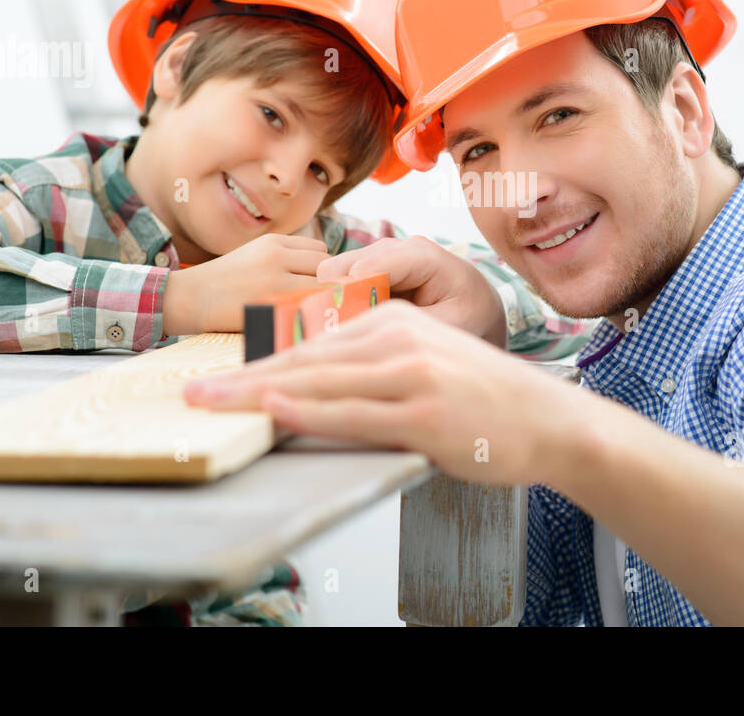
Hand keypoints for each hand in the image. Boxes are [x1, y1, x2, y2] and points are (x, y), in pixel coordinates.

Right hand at [163, 233, 328, 334]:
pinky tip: (305, 319)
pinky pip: (308, 305)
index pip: (319, 250)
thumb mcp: (254, 256)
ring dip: (322, 298)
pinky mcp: (271, 302)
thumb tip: (324, 271)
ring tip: (314, 310)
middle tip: (323, 300)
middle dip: (327, 282)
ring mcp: (275, 279)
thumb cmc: (224, 282)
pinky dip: (312, 312)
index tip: (320, 284)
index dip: (323, 269)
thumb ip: (284, 259)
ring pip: (321, 285)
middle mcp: (277, 255)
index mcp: (273, 242)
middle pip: (325, 266)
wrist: (191, 297)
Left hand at [182, 299, 588, 484]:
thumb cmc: (487, 399)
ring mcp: (412, 375)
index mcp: (396, 323)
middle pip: (306, 358)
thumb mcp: (429, 364)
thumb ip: (377, 368)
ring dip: (260, 393)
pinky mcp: (424, 412)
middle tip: (193, 391)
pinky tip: (278, 409)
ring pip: (321, 381)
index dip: (260, 361)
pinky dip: (311, 410)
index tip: (219, 377)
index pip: (314, 343)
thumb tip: (320, 386)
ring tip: (214, 403)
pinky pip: (355, 411)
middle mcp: (400, 339)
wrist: (550, 421)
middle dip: (243, 376)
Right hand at [316, 236, 506, 346]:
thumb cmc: (472, 315)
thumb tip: (365, 335)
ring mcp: (377, 256)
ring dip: (332, 308)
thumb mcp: (452, 326)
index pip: (363, 269)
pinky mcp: (367, 269)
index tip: (339, 337)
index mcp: (419, 254)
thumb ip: (412, 326)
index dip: (344, 302)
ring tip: (349, 337)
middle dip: (332, 307)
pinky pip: (334, 286)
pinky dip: (336, 308)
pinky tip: (352, 330)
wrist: (480, 305)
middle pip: (336, 270)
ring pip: (328, 277)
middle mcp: (392, 247)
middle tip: (342, 341)